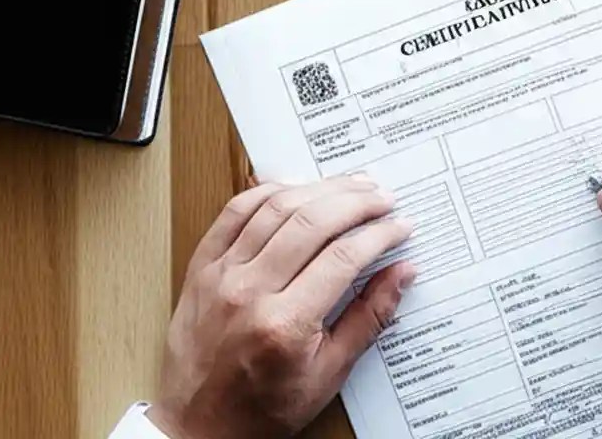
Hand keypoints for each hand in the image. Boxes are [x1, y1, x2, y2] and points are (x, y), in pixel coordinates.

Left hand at [146, 176, 415, 438]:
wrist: (198, 426)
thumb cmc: (263, 408)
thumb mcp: (328, 374)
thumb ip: (369, 318)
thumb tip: (403, 273)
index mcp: (284, 325)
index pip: (343, 258)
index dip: (379, 235)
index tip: (400, 226)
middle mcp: (248, 293)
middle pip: (311, 222)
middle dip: (355, 201)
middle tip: (383, 197)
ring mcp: (220, 276)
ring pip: (274, 208)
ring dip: (318, 189)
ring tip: (349, 185)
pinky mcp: (201, 268)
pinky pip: (233, 213)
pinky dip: (266, 191)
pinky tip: (294, 187)